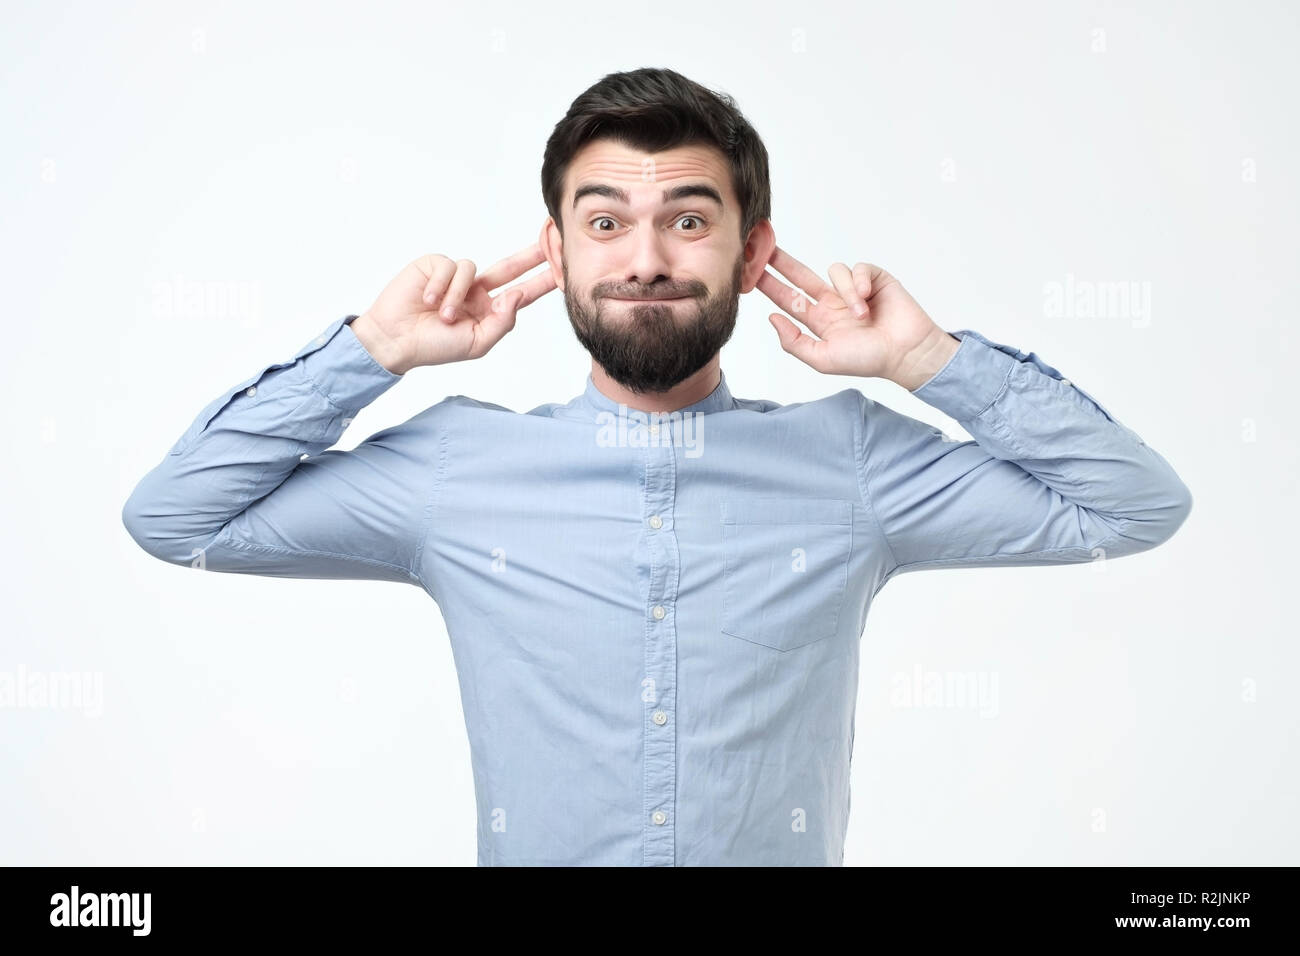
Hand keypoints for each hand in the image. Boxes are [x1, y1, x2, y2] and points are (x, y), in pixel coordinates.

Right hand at [351, 245, 556, 374]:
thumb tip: (517, 295)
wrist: (396, 340)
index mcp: (488, 310)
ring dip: (457, 296)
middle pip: (508, 267)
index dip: (541, 282)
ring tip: (443, 315)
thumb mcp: (476, 343)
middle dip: (530, 255)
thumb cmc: (435, 347)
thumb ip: (502, 322)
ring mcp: (455, 278)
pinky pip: (450, 266)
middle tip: (550, 238)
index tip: (562, 270)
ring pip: (472, 268)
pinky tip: (428, 300)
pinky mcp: (434, 265)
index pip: (520, 293)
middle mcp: (475, 291)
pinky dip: (441, 286)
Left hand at [757, 247, 958, 389]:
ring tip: (861, 316)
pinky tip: (870, 299)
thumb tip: (772, 318)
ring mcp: (852, 289)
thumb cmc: (868, 360)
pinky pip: (856, 268)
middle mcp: (833, 303)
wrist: (906, 352)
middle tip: (763, 246)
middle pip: (801, 275)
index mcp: (819, 322)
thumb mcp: (822, 358)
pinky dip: (860, 283)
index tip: (750, 273)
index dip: (770, 285)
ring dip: (846, 293)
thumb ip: (794, 342)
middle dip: (783, 261)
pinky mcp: (873, 278)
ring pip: (833, 272)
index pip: (788, 299)